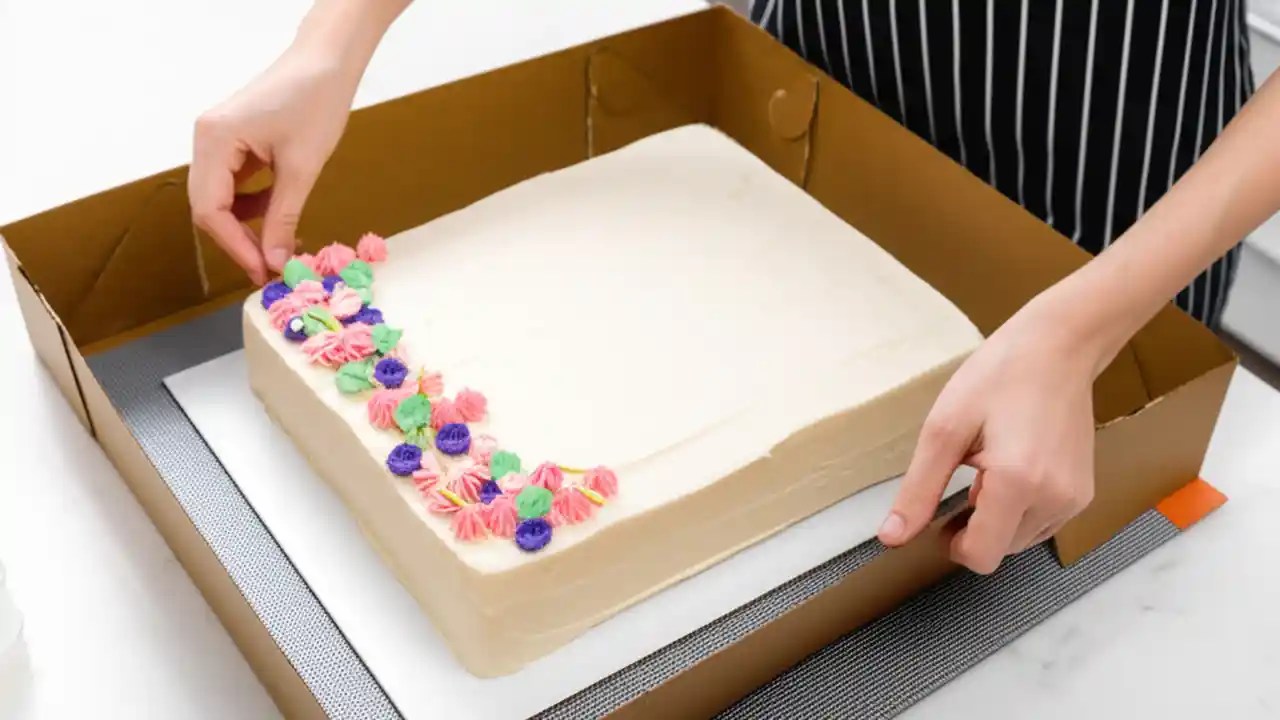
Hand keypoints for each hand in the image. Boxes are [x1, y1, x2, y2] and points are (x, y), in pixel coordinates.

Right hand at [189, 45, 355, 283]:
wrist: (327, 61)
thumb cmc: (316, 103)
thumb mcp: (301, 168)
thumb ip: (283, 217)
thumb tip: (273, 263)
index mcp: (214, 140)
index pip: (209, 209)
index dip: (234, 246)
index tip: (262, 272)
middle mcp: (206, 139)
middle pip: (208, 205)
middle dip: (238, 239)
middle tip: (269, 268)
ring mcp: (218, 139)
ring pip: (220, 197)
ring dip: (246, 224)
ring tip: (278, 245)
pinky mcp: (234, 140)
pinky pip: (234, 183)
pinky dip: (252, 204)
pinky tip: (278, 215)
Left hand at [877, 298, 1097, 573]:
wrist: (1059, 346)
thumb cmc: (1001, 375)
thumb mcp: (944, 428)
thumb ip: (918, 489)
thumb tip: (893, 536)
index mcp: (1017, 482)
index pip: (981, 556)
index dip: (952, 544)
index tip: (939, 517)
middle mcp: (1054, 498)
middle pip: (999, 550)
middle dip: (975, 525)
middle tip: (966, 474)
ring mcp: (1075, 497)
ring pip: (1020, 539)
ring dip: (998, 518)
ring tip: (991, 465)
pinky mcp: (1084, 492)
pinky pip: (1042, 522)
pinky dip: (1020, 509)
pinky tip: (1013, 468)